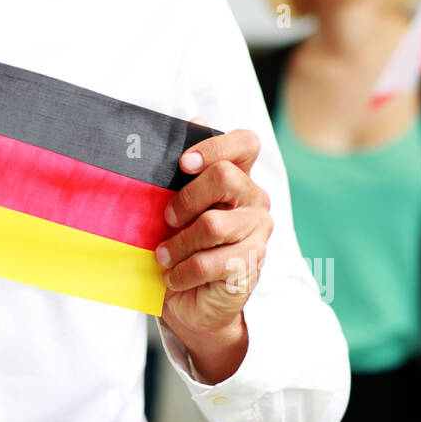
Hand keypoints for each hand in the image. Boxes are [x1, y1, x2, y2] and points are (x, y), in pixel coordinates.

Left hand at [155, 126, 271, 344]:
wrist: (191, 302)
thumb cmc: (181, 245)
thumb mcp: (175, 207)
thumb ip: (183, 173)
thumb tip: (193, 120)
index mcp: (239, 177)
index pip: (245, 144)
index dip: (216, 146)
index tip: (184, 163)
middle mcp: (255, 200)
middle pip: (225, 176)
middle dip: (186, 198)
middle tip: (167, 218)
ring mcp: (257, 232)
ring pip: (212, 224)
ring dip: (178, 243)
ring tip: (163, 256)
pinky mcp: (250, 264)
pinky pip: (208, 262)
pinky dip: (181, 271)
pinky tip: (173, 276)